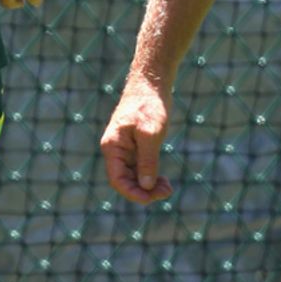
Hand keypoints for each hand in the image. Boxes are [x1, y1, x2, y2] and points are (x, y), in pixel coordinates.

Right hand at [100, 76, 173, 204]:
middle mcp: (115, 150)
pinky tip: (164, 181)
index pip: (117, 179)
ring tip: (168, 188)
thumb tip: (146, 186)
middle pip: (125, 181)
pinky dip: (151, 176)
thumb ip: (147, 160)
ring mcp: (125, 149)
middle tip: (167, 192)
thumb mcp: (151, 133)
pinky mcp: (136, 146)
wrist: (152, 83)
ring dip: (149, 186)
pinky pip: (140, 169)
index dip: (133, 193)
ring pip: (134, 177)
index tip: (151, 198)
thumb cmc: (149, 104)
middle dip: (144, 191)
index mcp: (112, 147)